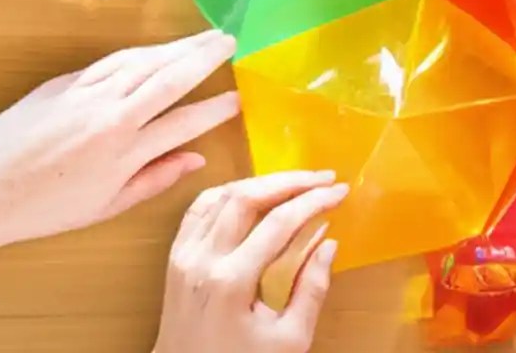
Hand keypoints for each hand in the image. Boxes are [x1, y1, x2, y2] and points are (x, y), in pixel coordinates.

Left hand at [0, 30, 240, 263]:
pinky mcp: (63, 84)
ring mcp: (85, 96)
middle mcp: (109, 118)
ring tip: (203, 37)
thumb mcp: (107, 206)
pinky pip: (111, 61)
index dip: (216, 108)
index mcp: (123, 153)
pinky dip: (140, 52)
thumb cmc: (45, 208)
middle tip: (230, 40)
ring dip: (176, 46)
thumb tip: (197, 159)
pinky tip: (156, 48)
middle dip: (203, 56)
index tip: (239, 96)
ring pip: (141, 61)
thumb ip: (155, 179)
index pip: (184, 122)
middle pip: (168, 77)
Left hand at [152, 174, 348, 352]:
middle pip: (247, 197)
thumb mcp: (289, 340)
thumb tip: (329, 244)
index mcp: (231, 281)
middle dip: (290, 181)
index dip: (314, 201)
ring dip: (261, 182)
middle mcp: (202, 259)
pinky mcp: (175, 255)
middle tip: (324, 178)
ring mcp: (184, 254)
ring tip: (295, 182)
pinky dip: (228, 192)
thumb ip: (312, 290)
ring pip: (222, 195)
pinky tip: (253, 191)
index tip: (340, 192)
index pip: (279, 222)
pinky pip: (199, 208)